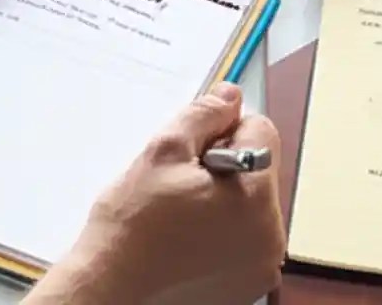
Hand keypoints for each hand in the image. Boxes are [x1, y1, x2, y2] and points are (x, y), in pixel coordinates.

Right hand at [25, 82, 284, 304]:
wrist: (110, 285)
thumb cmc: (131, 225)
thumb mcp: (163, 151)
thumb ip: (203, 115)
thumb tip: (230, 96)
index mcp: (256, 198)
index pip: (260, 131)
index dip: (222, 131)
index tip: (192, 155)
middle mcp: (270, 234)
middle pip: (258, 169)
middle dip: (224, 167)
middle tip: (181, 187)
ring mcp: (262, 263)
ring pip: (251, 203)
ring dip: (224, 200)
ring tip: (182, 216)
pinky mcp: (248, 283)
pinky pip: (245, 237)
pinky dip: (222, 232)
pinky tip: (187, 239)